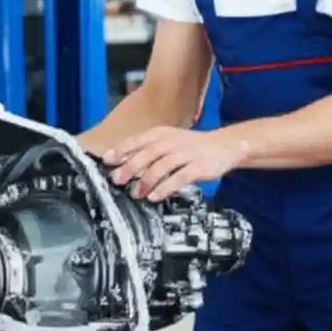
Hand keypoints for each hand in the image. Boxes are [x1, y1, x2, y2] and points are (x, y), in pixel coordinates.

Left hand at [102, 127, 246, 201]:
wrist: (224, 145)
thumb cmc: (191, 146)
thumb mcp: (169, 141)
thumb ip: (148, 150)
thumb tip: (122, 162)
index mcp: (162, 134)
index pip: (138, 139)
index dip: (121, 149)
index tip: (107, 160)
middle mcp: (173, 142)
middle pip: (147, 153)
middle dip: (130, 167)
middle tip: (117, 180)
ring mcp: (186, 154)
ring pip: (162, 166)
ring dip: (146, 181)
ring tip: (136, 193)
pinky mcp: (198, 167)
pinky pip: (179, 178)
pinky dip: (165, 188)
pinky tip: (155, 197)